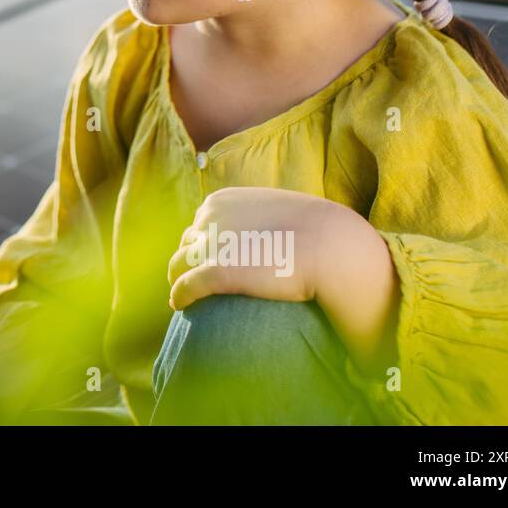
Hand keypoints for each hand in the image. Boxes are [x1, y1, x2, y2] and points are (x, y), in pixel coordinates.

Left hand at [166, 186, 344, 310]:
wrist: (329, 246)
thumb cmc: (315, 230)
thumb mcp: (279, 209)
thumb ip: (261, 215)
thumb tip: (263, 229)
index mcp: (221, 202)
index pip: (200, 223)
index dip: (201, 243)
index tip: (206, 258)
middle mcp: (209, 219)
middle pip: (187, 243)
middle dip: (188, 260)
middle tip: (190, 277)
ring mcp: (210, 245)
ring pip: (178, 264)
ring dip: (178, 278)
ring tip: (182, 294)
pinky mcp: (215, 273)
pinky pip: (185, 287)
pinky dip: (179, 296)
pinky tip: (180, 305)